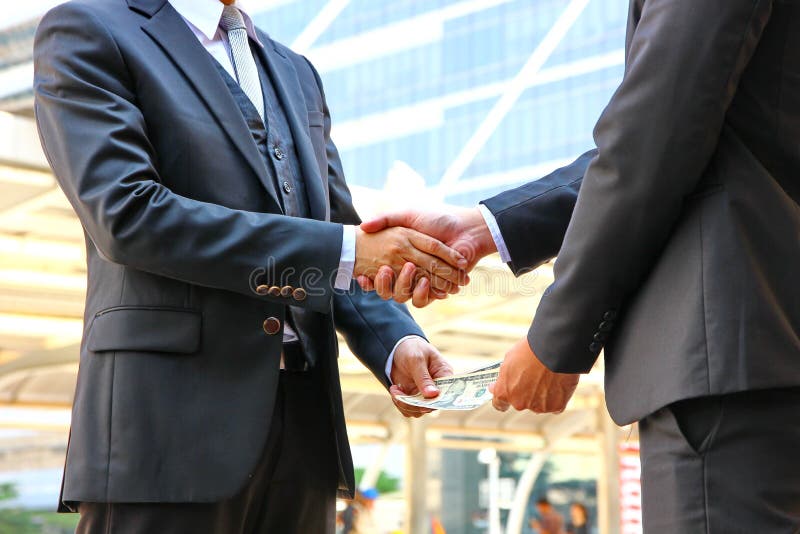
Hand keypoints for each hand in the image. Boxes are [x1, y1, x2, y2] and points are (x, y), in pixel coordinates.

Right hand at [358, 208, 496, 305]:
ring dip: (403, 286)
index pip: (381, 268)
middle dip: (384, 281)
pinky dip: (423, 294)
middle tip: (383, 269)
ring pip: (404, 293)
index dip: (370, 274)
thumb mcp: (408, 214)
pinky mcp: (437, 287)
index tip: (361, 275)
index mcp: (402, 252)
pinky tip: (423, 283)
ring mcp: (423, 278)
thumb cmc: (439, 218)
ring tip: (408, 271)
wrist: (468, 229)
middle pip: (390, 283)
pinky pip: (424, 298)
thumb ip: (386, 218)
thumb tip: (363, 226)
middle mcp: (410, 267)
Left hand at [389, 337, 453, 417]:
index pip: (446, 393)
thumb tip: (433, 394)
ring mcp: (425, 394)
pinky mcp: (414, 398)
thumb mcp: (417, 359)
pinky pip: (409, 409)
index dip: (436, 401)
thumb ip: (423, 377)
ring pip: (418, 411)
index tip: (421, 400)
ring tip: (395, 389)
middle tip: (399, 393)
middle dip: (414, 404)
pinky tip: (395, 390)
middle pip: (431, 406)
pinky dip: (400, 403)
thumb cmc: (412, 348)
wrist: (397, 348)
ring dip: (404, 404)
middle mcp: (437, 388)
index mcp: (444, 375)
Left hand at [489, 338, 578, 413]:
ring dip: (541, 395)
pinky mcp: (556, 406)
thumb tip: (496, 386)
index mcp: (504, 392)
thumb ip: (504, 377)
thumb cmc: (529, 351)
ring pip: (539, 403)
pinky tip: (558, 382)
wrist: (554, 348)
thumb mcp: (509, 361)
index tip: (507, 393)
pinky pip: (554, 404)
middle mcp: (519, 403)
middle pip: (521, 402)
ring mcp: (538, 406)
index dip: (503, 400)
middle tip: (534, 377)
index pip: (499, 404)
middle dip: (525, 393)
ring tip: (548, 377)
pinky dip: (556, 396)